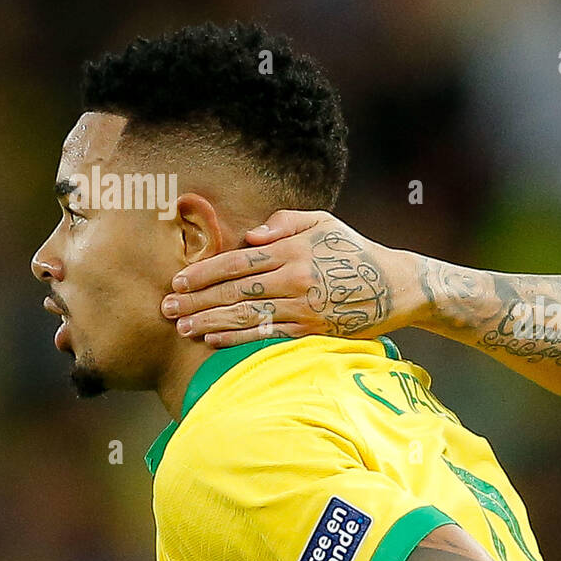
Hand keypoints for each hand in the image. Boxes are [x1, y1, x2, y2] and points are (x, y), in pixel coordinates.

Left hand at [161, 209, 423, 347]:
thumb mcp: (323, 222)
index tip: (178, 282)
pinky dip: (238, 337)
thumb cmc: (353, 250)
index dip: (203, 273)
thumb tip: (249, 234)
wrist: (395, 286)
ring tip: (182, 327)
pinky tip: (214, 338)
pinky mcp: (311, 330)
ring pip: (246, 315)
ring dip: (209, 322)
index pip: (237, 261)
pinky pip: (267, 334)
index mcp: (291, 249)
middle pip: (234, 291)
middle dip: (196, 300)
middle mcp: (293, 278)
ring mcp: (302, 307)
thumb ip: (284, 221)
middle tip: (166, 309)